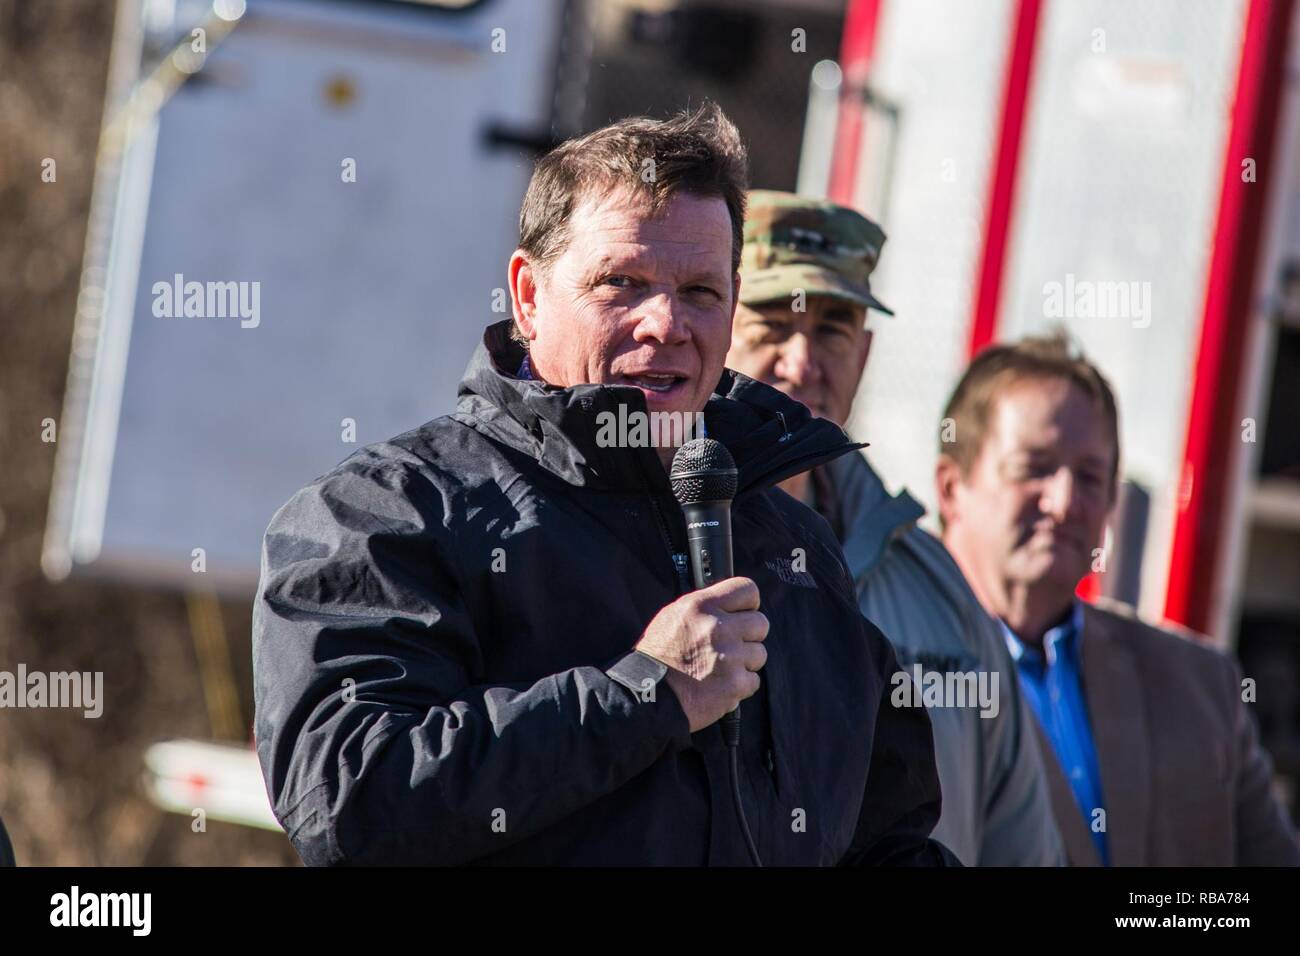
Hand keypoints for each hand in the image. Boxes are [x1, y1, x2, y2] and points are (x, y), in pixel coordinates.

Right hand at [634, 577, 768, 732]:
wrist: (648, 695)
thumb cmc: (657, 656)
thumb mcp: (673, 615)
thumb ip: (705, 606)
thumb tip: (729, 603)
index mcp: (701, 606)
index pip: (747, 590)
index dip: (749, 603)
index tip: (744, 613)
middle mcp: (718, 627)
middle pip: (760, 623)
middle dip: (748, 636)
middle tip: (731, 645)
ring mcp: (729, 657)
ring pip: (759, 654)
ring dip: (744, 662)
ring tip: (721, 668)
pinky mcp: (734, 684)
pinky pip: (753, 680)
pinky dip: (740, 685)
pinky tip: (720, 685)